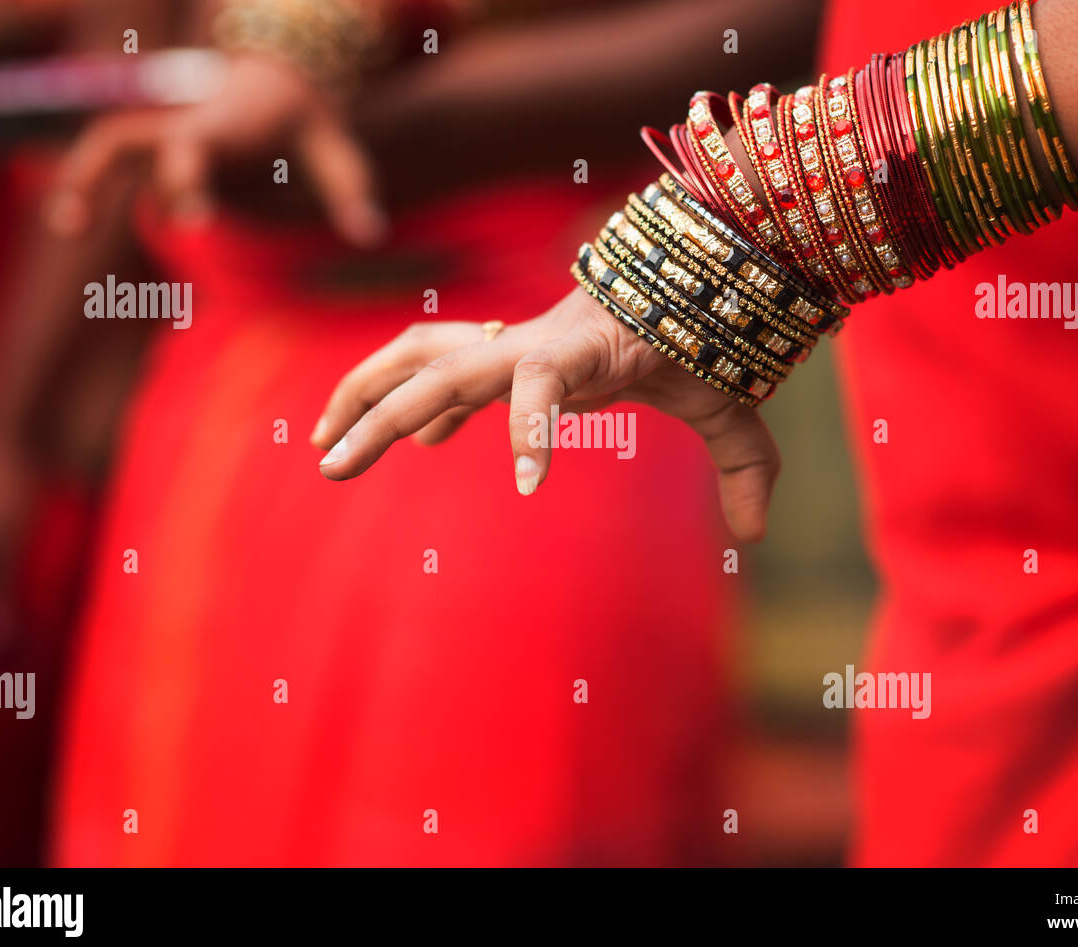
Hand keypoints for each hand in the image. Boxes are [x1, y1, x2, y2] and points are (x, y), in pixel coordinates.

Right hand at [47, 53, 385, 245]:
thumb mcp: (336, 152)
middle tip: (84, 227)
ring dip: (82, 180)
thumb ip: (350, 192)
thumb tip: (372, 235)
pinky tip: (71, 225)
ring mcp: (164, 132)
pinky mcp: (155, 145)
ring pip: (106, 142)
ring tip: (66, 229)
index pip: (193, 148)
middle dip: (106, 176)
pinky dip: (86, 183)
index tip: (192, 222)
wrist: (282, 80)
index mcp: (224, 127)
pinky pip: (108, 158)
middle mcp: (183, 125)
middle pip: (127, 138)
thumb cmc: (309, 126)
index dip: (186, 180)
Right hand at [312, 287, 781, 540]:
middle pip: (438, 369)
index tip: (530, 486)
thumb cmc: (697, 340)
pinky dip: (401, 395)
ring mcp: (507, 344)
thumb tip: (755, 539)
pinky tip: (393, 442)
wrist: (680, 277)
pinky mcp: (501, 350)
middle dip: (382, 418)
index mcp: (584, 351)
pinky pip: (433, 364)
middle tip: (331, 468)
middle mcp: (530, 343)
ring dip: (365, 397)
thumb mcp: (727, 404)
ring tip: (323, 447)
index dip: (533, 426)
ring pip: (415, 357)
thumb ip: (744, 466)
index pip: (544, 381)